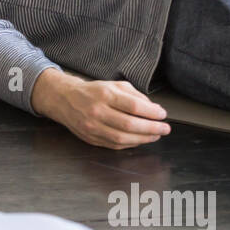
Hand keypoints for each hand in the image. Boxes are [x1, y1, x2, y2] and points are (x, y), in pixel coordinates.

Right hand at [32, 69, 170, 148]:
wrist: (65, 100)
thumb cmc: (93, 92)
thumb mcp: (114, 85)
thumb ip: (135, 95)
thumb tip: (154, 109)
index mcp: (104, 94)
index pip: (133, 106)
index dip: (151, 112)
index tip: (163, 114)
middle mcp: (97, 111)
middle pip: (129, 124)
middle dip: (151, 128)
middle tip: (165, 128)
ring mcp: (92, 127)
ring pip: (122, 138)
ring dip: (143, 139)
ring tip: (156, 135)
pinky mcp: (91, 138)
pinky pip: (115, 145)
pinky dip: (131, 144)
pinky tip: (140, 139)